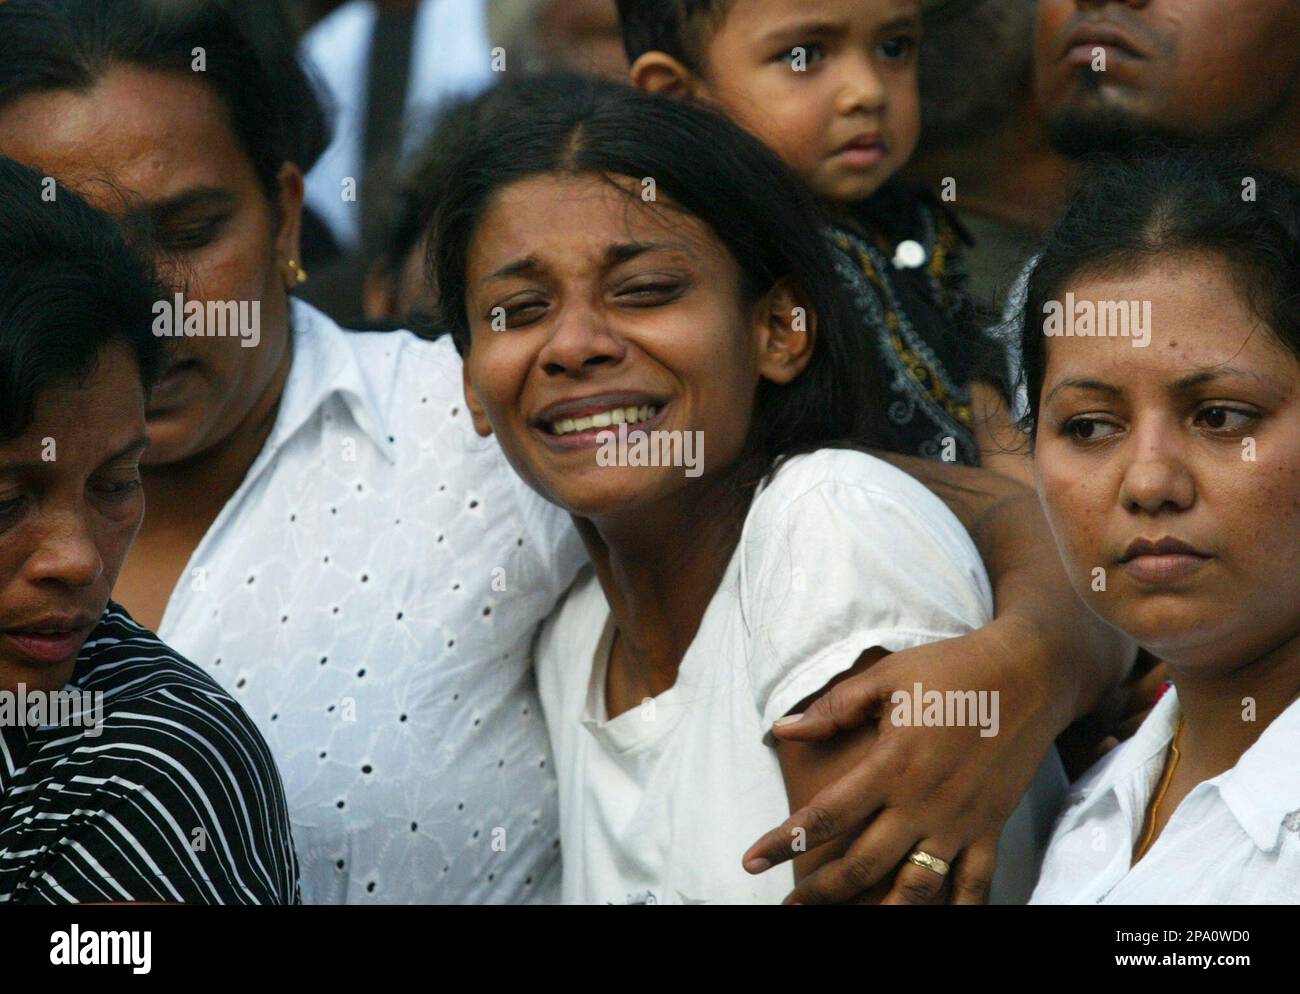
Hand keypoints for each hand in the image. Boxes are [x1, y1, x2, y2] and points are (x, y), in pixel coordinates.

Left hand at [743, 621, 1062, 904]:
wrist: (1028, 674)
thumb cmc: (951, 669)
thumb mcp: (887, 678)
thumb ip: (833, 709)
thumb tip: (783, 729)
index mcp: (891, 765)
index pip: (826, 816)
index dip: (785, 841)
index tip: (753, 860)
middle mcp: (923, 803)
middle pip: (862, 865)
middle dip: (821, 892)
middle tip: (789, 907)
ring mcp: (959, 822)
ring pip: (915, 888)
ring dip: (881, 912)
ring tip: (851, 923)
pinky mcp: (991, 828)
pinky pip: (975, 885)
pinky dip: (958, 911)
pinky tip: (936, 922)